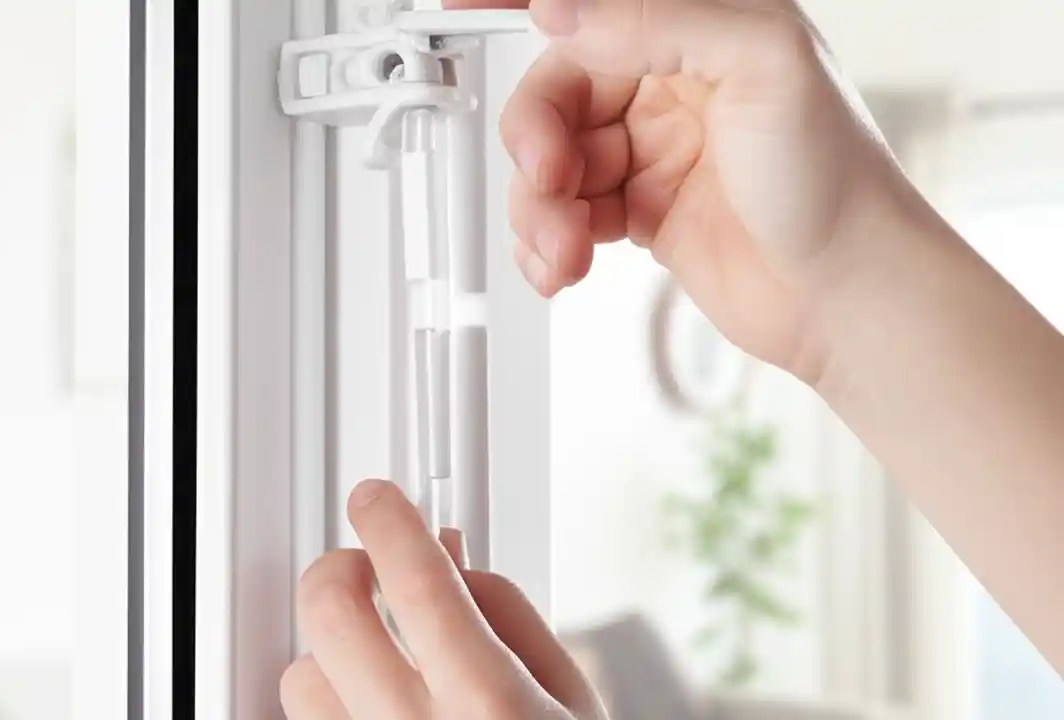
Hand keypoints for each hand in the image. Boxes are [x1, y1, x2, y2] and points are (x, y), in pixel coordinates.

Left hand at [281, 479, 607, 718]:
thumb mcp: (579, 705)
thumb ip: (515, 620)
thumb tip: (453, 561)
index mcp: (492, 706)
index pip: (417, 581)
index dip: (388, 521)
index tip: (376, 500)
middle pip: (331, 613)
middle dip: (340, 566)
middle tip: (365, 564)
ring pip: (300, 677)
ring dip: (331, 650)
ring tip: (377, 659)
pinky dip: (331, 707)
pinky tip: (374, 712)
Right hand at [452, 0, 918, 384]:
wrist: (846, 298)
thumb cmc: (836, 184)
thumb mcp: (762, 63)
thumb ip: (659, 20)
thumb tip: (561, 11)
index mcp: (701, 27)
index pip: (594, 10)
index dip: (525, 8)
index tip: (455, 4)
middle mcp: (671, 81)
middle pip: (554, 93)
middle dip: (536, 144)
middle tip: (550, 181)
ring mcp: (651, 147)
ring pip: (550, 160)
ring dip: (539, 208)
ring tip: (564, 247)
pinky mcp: (639, 208)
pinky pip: (562, 212)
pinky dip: (548, 241)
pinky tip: (561, 264)